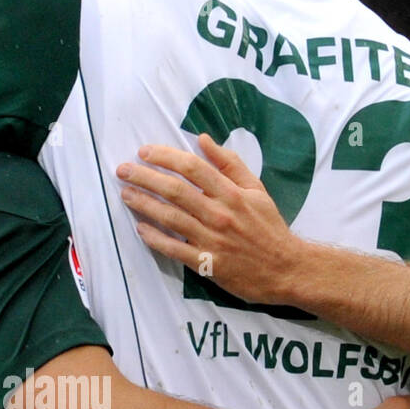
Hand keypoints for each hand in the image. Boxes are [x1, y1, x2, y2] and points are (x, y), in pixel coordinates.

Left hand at [117, 134, 299, 301]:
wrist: (286, 268)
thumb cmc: (269, 227)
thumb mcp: (257, 190)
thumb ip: (230, 164)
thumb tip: (203, 140)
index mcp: (231, 193)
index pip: (192, 168)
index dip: (165, 157)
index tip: (145, 152)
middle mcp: (219, 214)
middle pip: (175, 190)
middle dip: (145, 177)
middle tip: (123, 170)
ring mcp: (211, 240)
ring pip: (171, 217)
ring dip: (144, 204)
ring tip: (125, 194)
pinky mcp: (207, 264)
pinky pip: (174, 249)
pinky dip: (155, 238)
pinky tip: (140, 228)